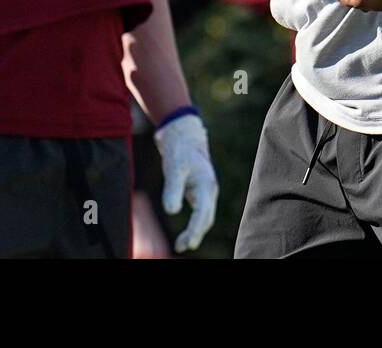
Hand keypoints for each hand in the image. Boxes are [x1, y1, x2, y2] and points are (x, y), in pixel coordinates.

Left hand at [153, 114, 217, 252]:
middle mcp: (209, 189)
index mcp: (206, 185)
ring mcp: (205, 190)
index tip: (188, 244)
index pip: (203, 213)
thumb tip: (172, 212)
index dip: (195, 230)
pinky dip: (195, 224)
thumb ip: (173, 189)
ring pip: (205, 216)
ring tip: (182, 245)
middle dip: (196, 234)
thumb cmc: (179, 149)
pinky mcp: (199, 190)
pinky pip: (200, 212)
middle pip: (207, 218)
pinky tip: (187, 232)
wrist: (183, 133)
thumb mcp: (173, 168)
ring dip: (196, 231)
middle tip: (182, 247)